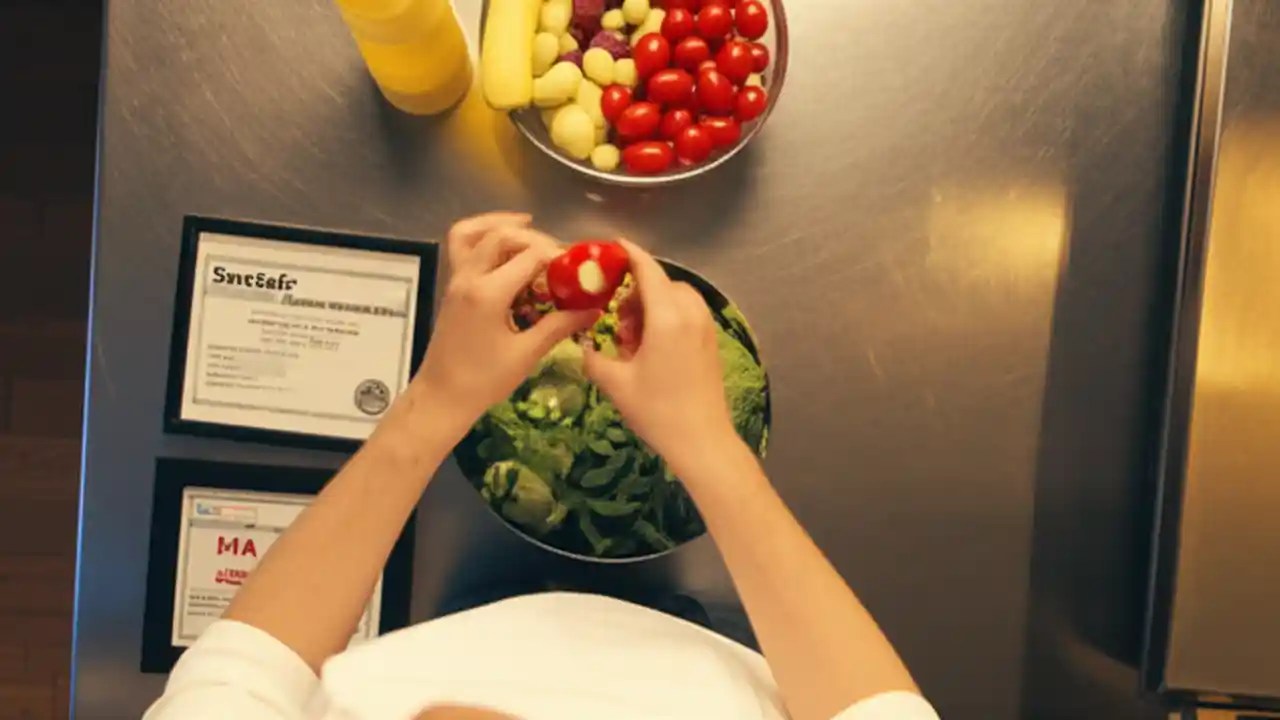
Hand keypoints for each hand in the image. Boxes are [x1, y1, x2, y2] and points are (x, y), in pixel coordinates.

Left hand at [412, 213, 597, 438]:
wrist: (441, 397)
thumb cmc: (483, 380)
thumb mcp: (526, 354)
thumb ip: (559, 326)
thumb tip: (593, 310)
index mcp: (488, 293)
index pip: (529, 255)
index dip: (557, 255)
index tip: (578, 266)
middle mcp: (469, 278)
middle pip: (502, 236)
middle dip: (535, 238)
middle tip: (559, 254)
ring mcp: (456, 280)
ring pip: (474, 233)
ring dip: (501, 224)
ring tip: (528, 225)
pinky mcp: (452, 287)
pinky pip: (461, 246)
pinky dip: (480, 235)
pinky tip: (503, 243)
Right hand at [584, 241, 740, 478]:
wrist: (702, 440)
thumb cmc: (657, 411)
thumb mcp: (616, 384)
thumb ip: (594, 358)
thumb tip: (583, 346)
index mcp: (667, 317)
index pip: (648, 270)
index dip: (630, 253)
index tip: (613, 245)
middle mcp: (690, 314)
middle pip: (661, 283)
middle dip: (637, 291)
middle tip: (618, 320)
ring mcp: (705, 327)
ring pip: (676, 297)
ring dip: (653, 305)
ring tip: (633, 337)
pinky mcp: (712, 341)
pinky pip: (687, 313)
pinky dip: (668, 317)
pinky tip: (652, 348)